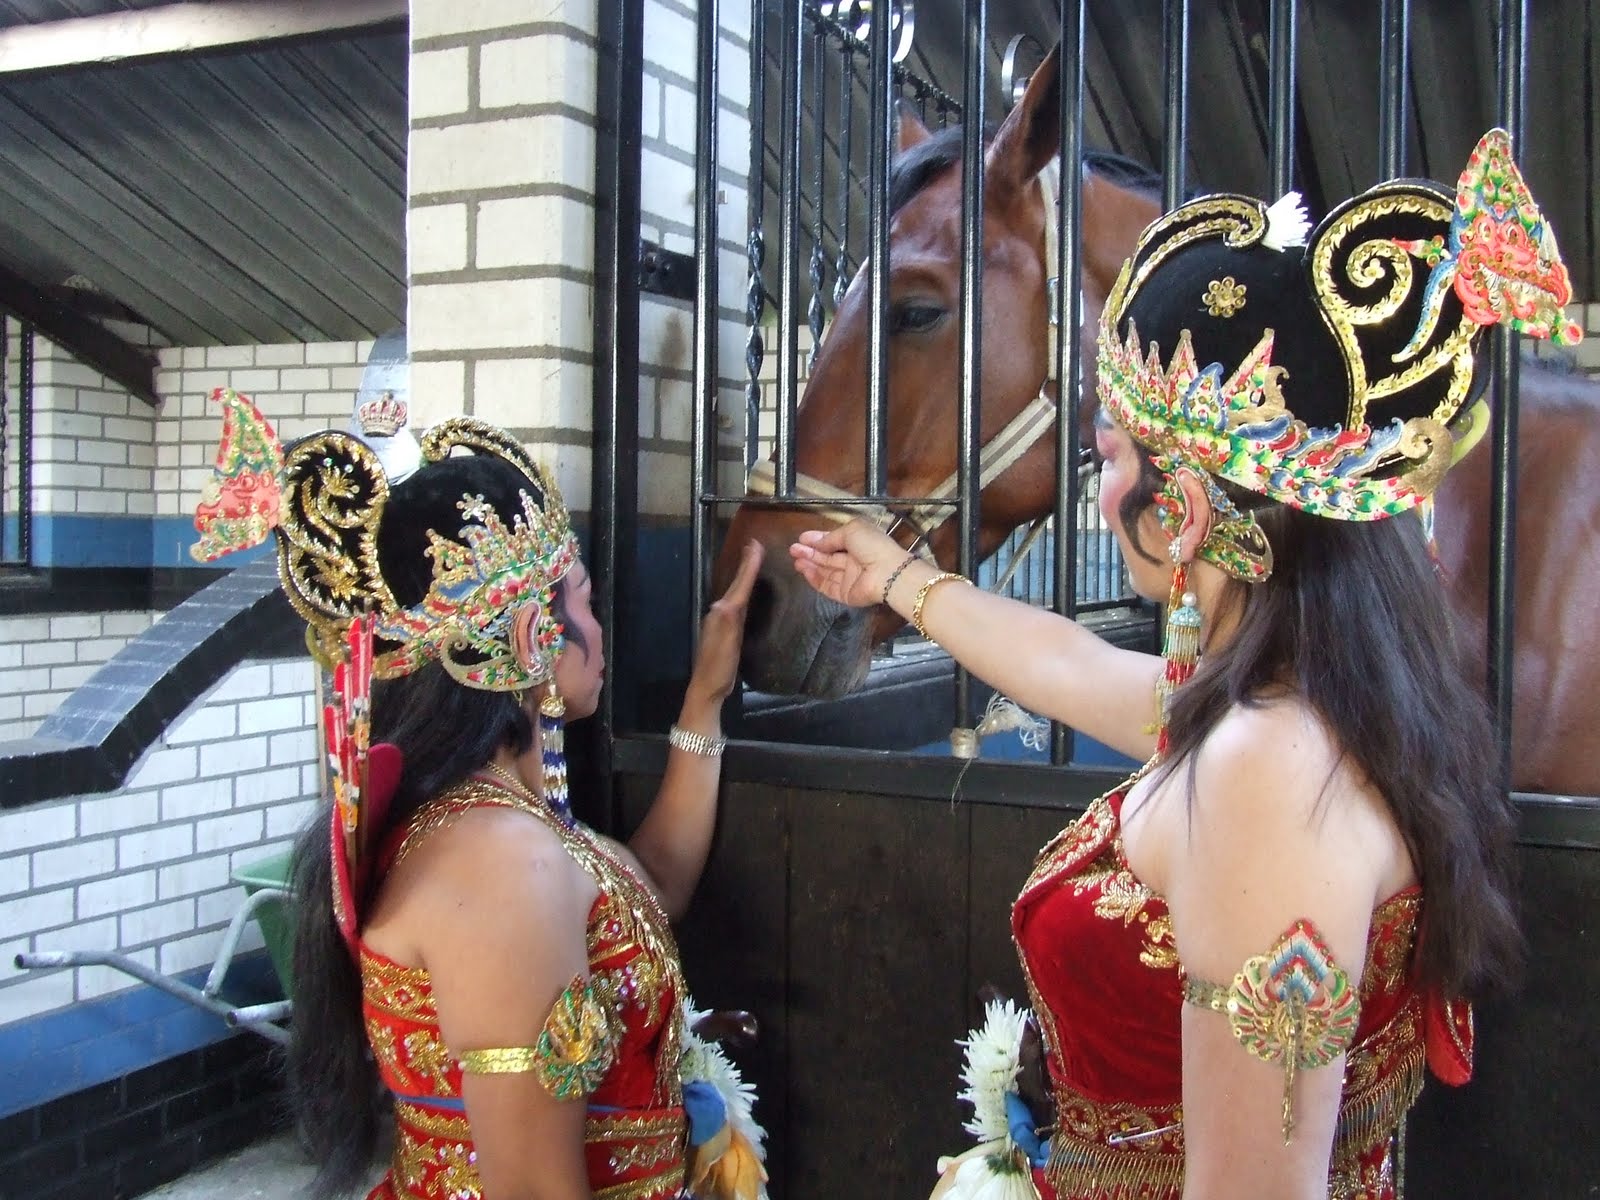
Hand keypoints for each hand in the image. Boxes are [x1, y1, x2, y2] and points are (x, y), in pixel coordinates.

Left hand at [684, 538, 763, 710]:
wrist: (708, 687)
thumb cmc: (719, 667)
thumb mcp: (727, 645)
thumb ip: (729, 623)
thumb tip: (728, 601)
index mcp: (722, 613)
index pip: (739, 586)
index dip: (748, 567)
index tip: (756, 546)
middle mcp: (719, 613)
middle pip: (736, 585)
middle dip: (746, 565)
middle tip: (754, 546)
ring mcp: (721, 622)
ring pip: (736, 592)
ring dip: (744, 576)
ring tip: (752, 561)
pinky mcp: (726, 631)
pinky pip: (737, 603)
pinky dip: (743, 592)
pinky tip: (746, 593)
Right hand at [787, 519, 907, 607]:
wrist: (887, 573)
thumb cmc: (871, 545)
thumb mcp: (851, 530)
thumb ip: (831, 537)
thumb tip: (815, 542)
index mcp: (858, 544)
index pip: (835, 541)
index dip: (818, 539)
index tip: (801, 538)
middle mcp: (853, 561)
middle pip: (828, 558)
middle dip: (810, 552)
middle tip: (793, 549)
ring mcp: (849, 579)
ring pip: (826, 572)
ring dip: (810, 565)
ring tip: (795, 560)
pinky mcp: (845, 594)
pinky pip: (827, 587)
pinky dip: (815, 579)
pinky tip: (804, 571)